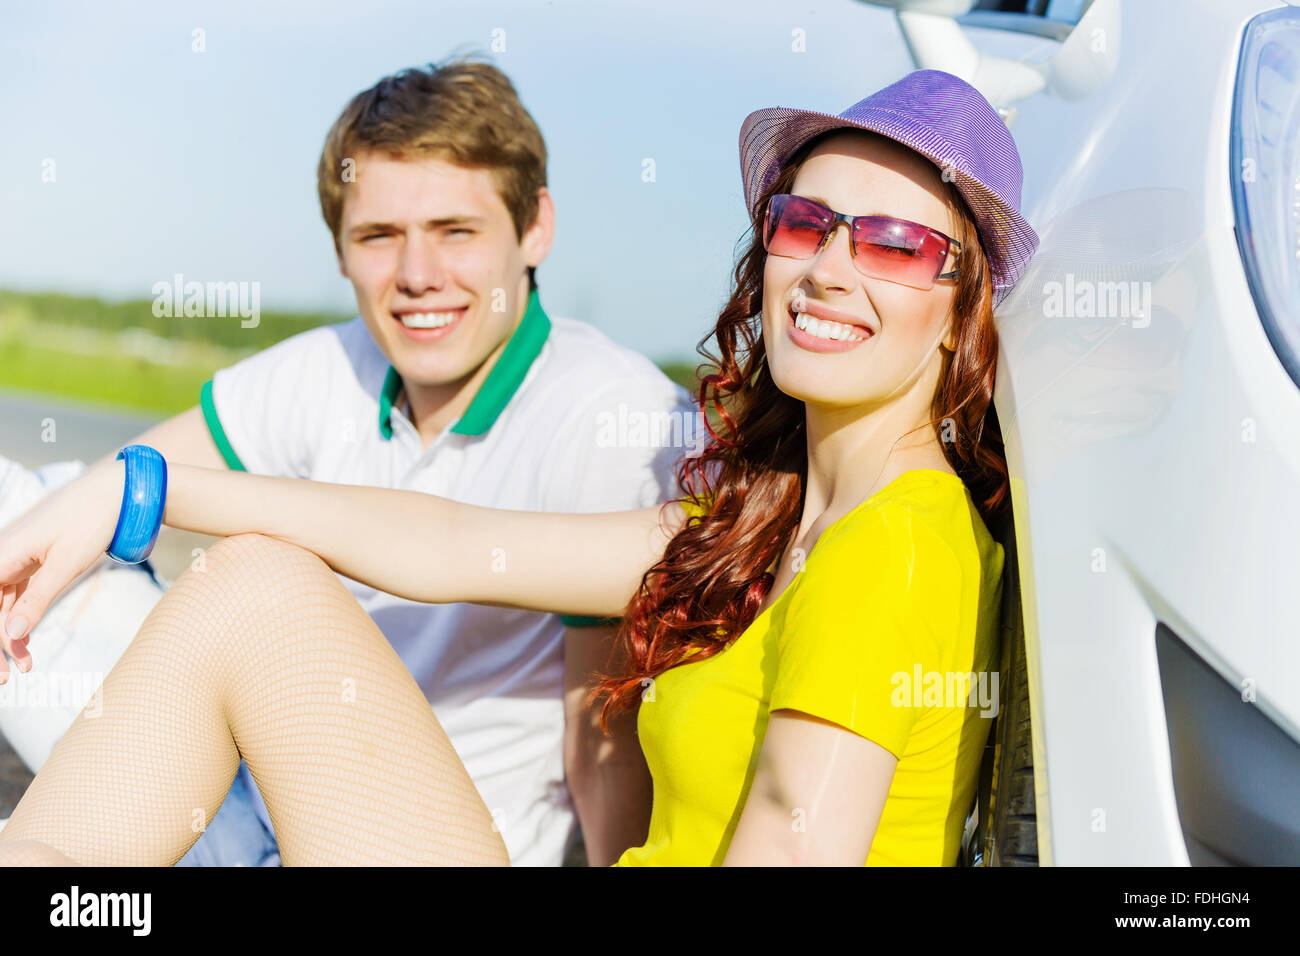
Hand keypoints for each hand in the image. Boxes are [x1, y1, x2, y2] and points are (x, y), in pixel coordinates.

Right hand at [0, 460, 124, 680]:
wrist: (115, 492)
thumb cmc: (91, 521)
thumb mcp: (66, 564)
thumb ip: (38, 600)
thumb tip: (11, 635)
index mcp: (3, 552)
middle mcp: (2, 555)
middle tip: (6, 679)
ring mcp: (14, 559)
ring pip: (0, 606)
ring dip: (9, 638)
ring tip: (26, 668)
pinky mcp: (30, 563)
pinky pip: (15, 597)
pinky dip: (21, 620)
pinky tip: (26, 646)